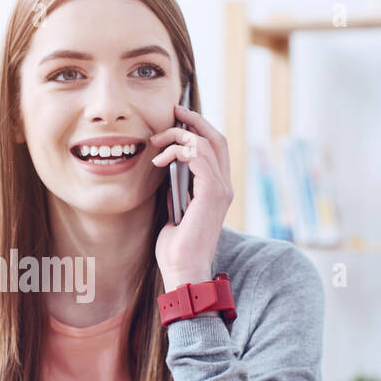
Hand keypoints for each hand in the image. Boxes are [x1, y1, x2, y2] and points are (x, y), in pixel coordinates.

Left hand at [149, 104, 234, 292]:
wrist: (183, 270)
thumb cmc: (176, 248)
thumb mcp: (173, 211)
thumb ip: (176, 189)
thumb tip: (167, 169)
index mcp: (217, 190)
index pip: (215, 148)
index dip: (199, 129)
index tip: (176, 120)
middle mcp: (224, 186)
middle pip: (217, 138)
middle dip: (194, 120)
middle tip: (173, 110)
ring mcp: (221, 189)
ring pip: (206, 143)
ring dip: (179, 136)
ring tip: (157, 142)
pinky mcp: (212, 193)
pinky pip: (198, 156)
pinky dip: (178, 150)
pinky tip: (160, 159)